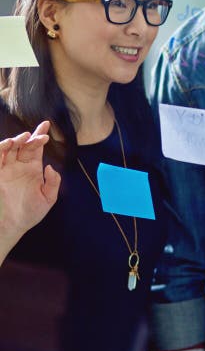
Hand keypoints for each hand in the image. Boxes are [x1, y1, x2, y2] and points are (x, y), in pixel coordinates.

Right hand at [0, 122, 60, 256]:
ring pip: (9, 148)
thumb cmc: (29, 214)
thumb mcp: (48, 198)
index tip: (46, 125)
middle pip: (23, 145)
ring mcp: (6, 169)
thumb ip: (53, 182)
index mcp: (32, 169)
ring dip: (16, 140)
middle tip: (38, 133)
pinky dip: (2, 148)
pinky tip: (9, 144)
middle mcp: (18, 166)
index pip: (36, 148)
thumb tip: (51, 167)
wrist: (10, 226)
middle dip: (31, 136)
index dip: (40, 135)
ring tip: (24, 137)